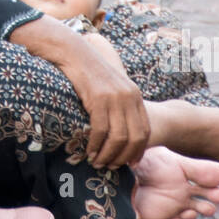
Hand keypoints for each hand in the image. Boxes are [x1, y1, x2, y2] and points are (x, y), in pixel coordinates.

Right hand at [9, 15, 149, 168]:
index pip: (144, 130)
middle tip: (111, 166)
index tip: (130, 162)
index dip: (139, 150)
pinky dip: (96, 145)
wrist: (74, 52)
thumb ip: (119, 104)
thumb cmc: (88, 71)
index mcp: (134, 95)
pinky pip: (101, 129)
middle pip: (134, 137)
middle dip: (123, 156)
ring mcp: (115, 97)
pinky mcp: (99, 98)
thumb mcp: (111, 86)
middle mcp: (129, 97)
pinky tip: (89, 151)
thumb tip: (119, 129)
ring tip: (98, 162)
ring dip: (108, 154)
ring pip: (118, 137)